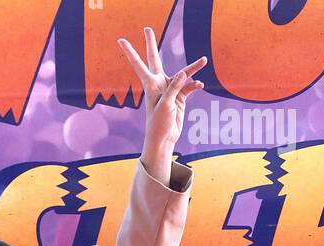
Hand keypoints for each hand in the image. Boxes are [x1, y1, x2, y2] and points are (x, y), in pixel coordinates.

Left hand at [117, 29, 205, 153]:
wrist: (164, 139)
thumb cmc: (159, 123)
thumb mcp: (166, 104)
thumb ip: (174, 87)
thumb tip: (184, 73)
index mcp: (150, 84)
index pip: (138, 64)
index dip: (130, 52)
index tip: (120, 40)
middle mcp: (159, 83)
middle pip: (155, 58)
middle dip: (151, 44)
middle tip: (147, 29)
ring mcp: (170, 89)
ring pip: (182, 74)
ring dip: (193, 68)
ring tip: (203, 61)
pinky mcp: (180, 96)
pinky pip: (189, 86)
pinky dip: (194, 86)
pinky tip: (200, 86)